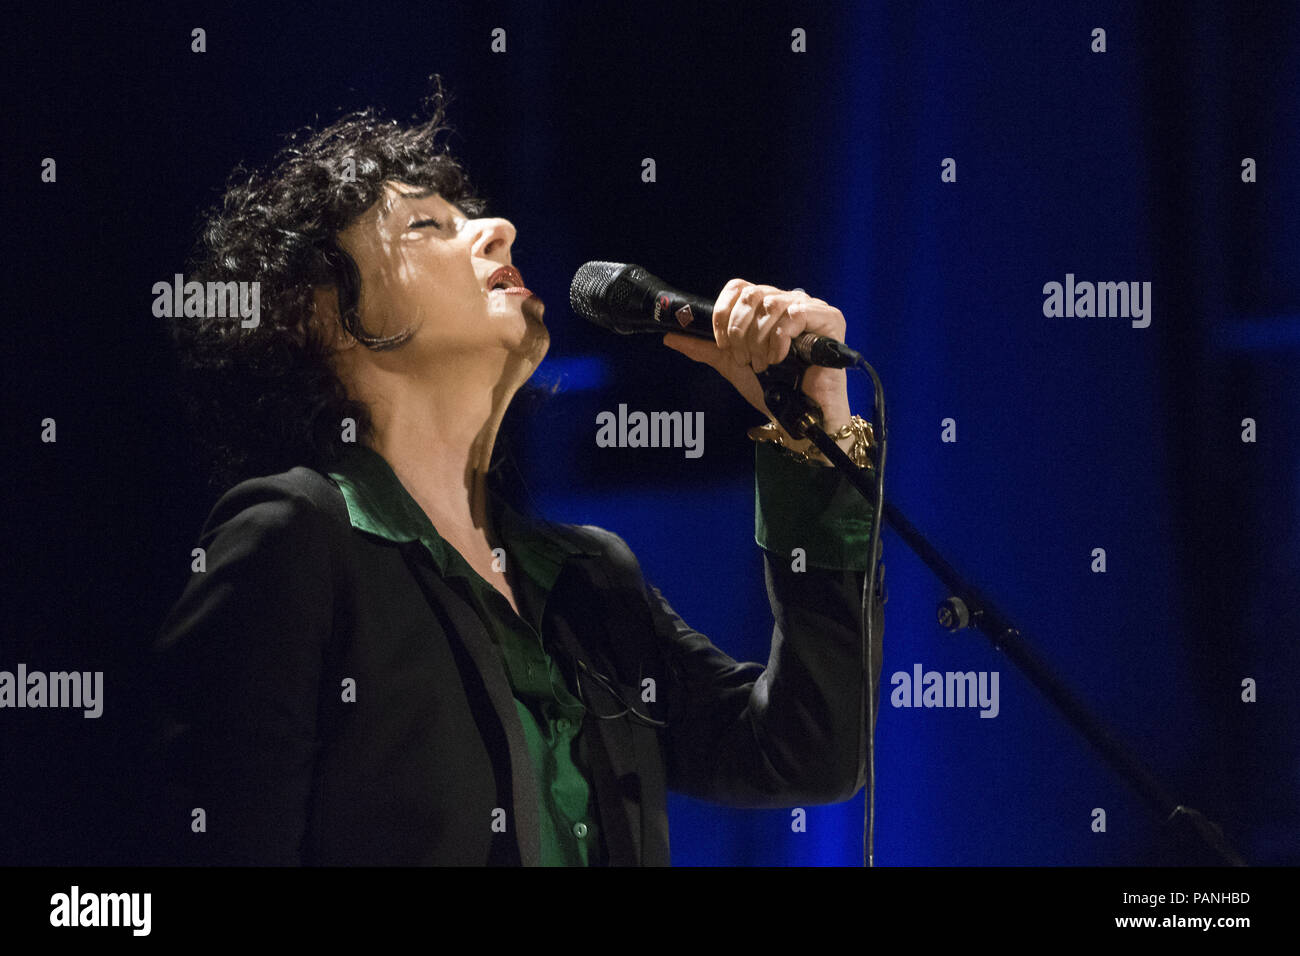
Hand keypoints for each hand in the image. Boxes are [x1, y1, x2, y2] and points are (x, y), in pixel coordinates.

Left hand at [662, 278, 852, 433]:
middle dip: (739, 331)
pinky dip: (780, 340)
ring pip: (771, 304)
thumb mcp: (732, 365)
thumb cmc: (773, 389)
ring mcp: (811, 308)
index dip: (723, 313)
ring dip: (759, 339)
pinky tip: (781, 359)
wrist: (799, 415)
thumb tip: (671, 336)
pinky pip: (796, 314)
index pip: (738, 288)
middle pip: (752, 294)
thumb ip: (705, 349)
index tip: (722, 343)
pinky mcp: (830, 319)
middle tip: (744, 358)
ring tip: (763, 364)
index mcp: (766, 307)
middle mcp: (788, 301)